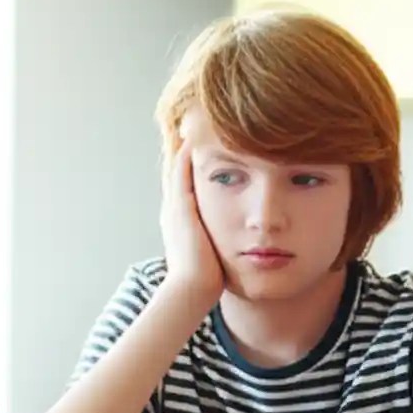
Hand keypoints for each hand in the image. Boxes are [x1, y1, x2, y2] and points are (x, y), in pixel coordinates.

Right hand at [160, 141, 223, 302]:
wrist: (193, 288)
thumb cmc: (208, 278)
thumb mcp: (214, 254)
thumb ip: (219, 243)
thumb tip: (238, 244)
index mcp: (180, 221)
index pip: (183, 188)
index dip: (188, 169)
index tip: (198, 151)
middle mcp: (173, 210)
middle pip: (175, 172)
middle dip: (182, 151)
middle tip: (191, 127)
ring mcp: (174, 206)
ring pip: (175, 167)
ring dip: (183, 146)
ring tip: (192, 124)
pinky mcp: (180, 205)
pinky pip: (181, 171)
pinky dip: (185, 153)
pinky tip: (194, 136)